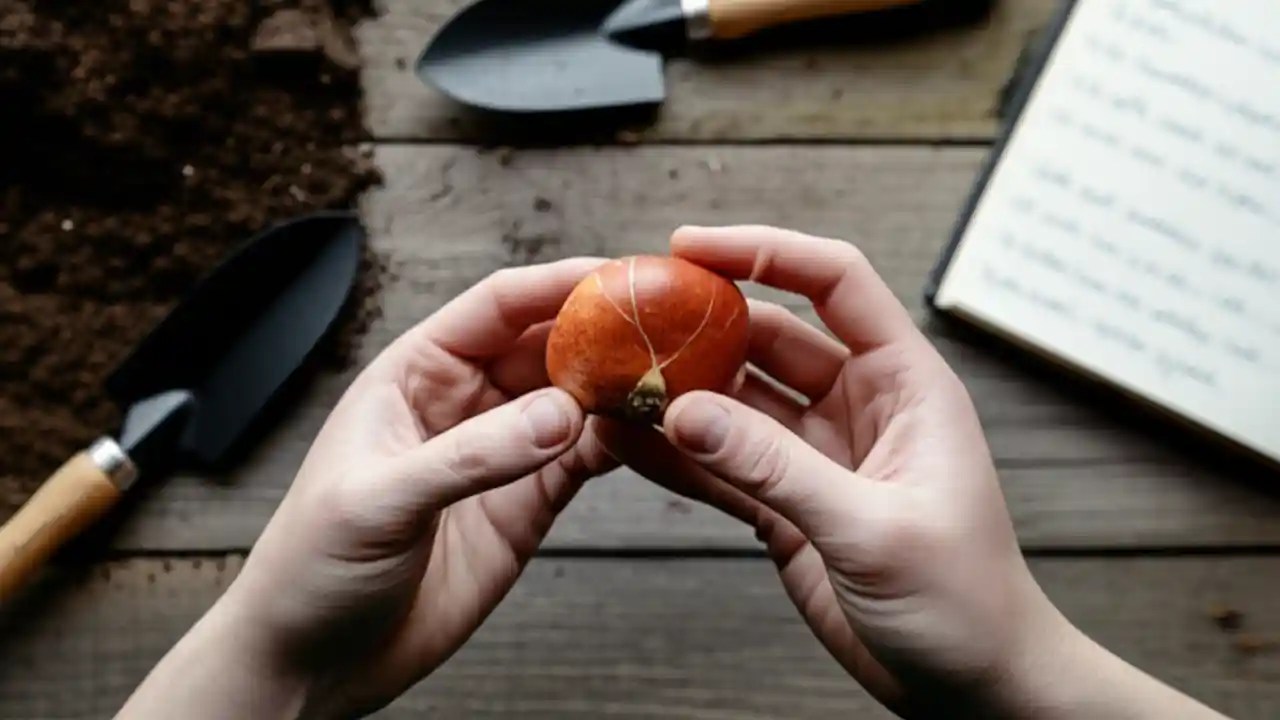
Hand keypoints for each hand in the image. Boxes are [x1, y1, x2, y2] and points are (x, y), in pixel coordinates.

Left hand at [118, 258, 616, 718]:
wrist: (314, 659)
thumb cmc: (310, 564)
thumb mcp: (379, 500)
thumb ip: (470, 456)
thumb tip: (559, 413)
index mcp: (416, 372)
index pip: (496, 307)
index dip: (557, 285)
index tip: (616, 277)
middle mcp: (465, 402)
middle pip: (548, 344)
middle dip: (605, 330)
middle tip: (665, 326)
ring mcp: (502, 454)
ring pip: (576, 398)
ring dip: (621, 386)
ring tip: (672, 376)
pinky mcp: (527, 504)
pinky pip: (585, 458)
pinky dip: (621, 443)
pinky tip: (650, 433)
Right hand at [601, 226, 1228, 719]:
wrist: (974, 686)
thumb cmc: (966, 602)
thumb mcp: (873, 528)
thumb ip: (776, 468)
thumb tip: (685, 412)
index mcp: (905, 384)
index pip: (834, 283)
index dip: (764, 251)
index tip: (690, 246)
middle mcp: (858, 406)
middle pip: (769, 337)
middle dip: (701, 325)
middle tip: (630, 319)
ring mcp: (818, 455)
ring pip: (736, 401)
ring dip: (678, 391)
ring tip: (610, 380)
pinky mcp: (788, 504)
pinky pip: (722, 464)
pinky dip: (677, 454)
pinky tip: (626, 442)